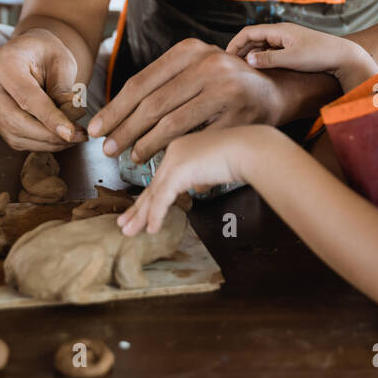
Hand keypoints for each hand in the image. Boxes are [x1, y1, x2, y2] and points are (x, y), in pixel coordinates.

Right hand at [0, 28, 87, 151]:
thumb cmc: (47, 52)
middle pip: (16, 121)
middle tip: (78, 136)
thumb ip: (63, 92)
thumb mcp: (62, 62)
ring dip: (48, 142)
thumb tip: (68, 126)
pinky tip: (59, 138)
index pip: (27, 97)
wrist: (29, 51)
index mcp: (1, 63)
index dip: (50, 118)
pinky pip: (16, 138)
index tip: (71, 133)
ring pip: (16, 134)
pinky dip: (40, 143)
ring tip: (75, 137)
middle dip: (50, 135)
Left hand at [87, 38, 285, 162]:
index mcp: (190, 50)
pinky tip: (164, 162)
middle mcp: (208, 64)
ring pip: (172, 123)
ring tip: (131, 157)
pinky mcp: (240, 114)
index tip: (96, 128)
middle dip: (124, 130)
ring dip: (146, 144)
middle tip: (107, 149)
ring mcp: (226, 89)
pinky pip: (199, 138)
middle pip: (152, 104)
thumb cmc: (226, 83)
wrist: (277, 89)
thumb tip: (116, 112)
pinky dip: (178, 154)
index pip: (141, 82)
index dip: (115, 108)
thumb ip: (164, 83)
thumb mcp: (196, 69)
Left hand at [117, 126, 270, 235]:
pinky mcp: (179, 170)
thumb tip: (194, 188)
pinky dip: (156, 215)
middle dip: (138, 208)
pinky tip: (152, 228)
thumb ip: (200, 175)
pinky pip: (162, 198)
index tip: (140, 212)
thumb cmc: (242, 155)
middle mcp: (174, 150)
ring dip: (141, 215)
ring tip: (129, 230)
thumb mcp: (213, 166)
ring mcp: (175, 159)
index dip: (149, 197)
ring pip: (153, 193)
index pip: (161, 177)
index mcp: (181, 147)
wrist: (251, 149)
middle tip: (125, 224)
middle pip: (153, 185)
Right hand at [227, 23, 376, 91]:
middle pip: (253, 37)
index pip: (248, 32)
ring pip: (262, 44)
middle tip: (229, 64)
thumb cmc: (319, 55)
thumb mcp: (292, 59)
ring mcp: (287, 39)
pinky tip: (259, 68)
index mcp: (279, 30)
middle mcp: (282, 32)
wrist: (343, 56)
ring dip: (250, 54)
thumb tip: (247, 59)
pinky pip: (271, 50)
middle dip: (240, 49)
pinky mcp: (293, 48)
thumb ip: (268, 59)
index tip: (225, 56)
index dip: (234, 43)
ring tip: (241, 67)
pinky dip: (261, 57)